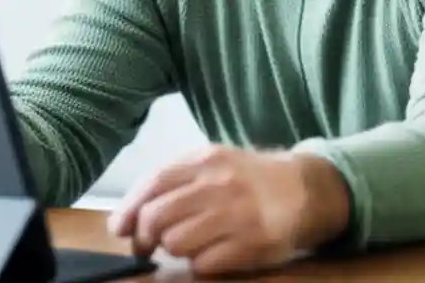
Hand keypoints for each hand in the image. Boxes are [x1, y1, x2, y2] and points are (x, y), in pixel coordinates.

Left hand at [106, 145, 349, 275]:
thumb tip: (125, 219)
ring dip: (174, 250)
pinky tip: (210, 255)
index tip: (120, 229)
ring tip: (187, 245)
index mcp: (205, 160)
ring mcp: (236, 215)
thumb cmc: (246, 179)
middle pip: (158, 217)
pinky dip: (199, 264)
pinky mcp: (252, 244)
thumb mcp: (211, 164)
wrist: (303, 189)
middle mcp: (219, 184)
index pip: (153, 184)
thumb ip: (172, 182)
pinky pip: (203, 264)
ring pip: (176, 243)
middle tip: (148, 245)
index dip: (130, 210)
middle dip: (145, 237)